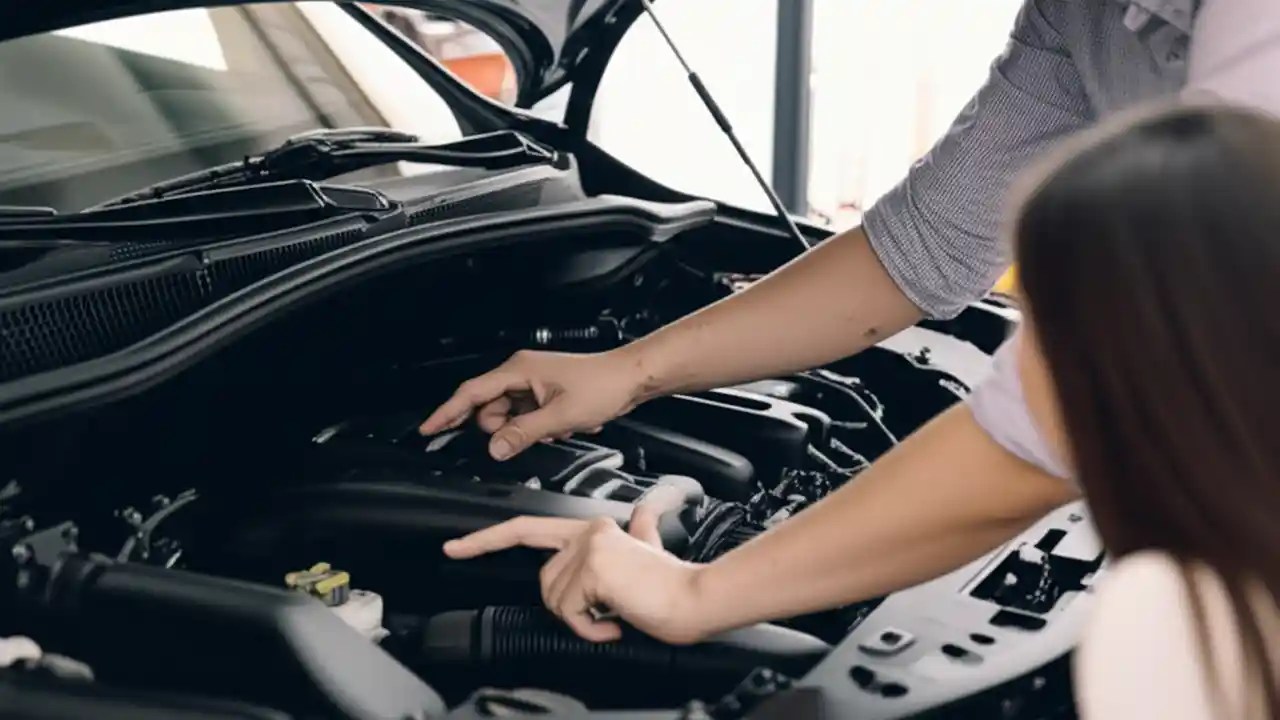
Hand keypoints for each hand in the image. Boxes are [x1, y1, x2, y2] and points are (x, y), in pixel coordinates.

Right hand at [419, 349, 647, 460]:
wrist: (631, 378)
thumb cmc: (602, 386)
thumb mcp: (560, 417)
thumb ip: (523, 433)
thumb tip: (494, 448)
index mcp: (518, 370)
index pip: (471, 393)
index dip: (447, 413)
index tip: (428, 430)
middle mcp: (521, 373)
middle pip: (490, 409)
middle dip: (504, 429)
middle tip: (533, 434)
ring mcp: (532, 383)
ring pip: (509, 416)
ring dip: (526, 430)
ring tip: (557, 428)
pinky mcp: (544, 393)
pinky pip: (527, 416)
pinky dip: (539, 427)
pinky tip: (563, 425)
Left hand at [443, 508, 708, 644]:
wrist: (695, 598)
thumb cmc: (672, 583)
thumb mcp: (650, 548)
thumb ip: (641, 527)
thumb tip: (649, 510)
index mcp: (592, 527)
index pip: (526, 528)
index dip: (486, 538)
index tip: (455, 546)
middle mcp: (588, 531)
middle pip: (543, 582)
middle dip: (566, 607)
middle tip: (604, 611)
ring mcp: (589, 547)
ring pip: (553, 599)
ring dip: (581, 619)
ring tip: (615, 612)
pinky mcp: (593, 568)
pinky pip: (569, 613)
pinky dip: (589, 628)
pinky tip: (615, 620)